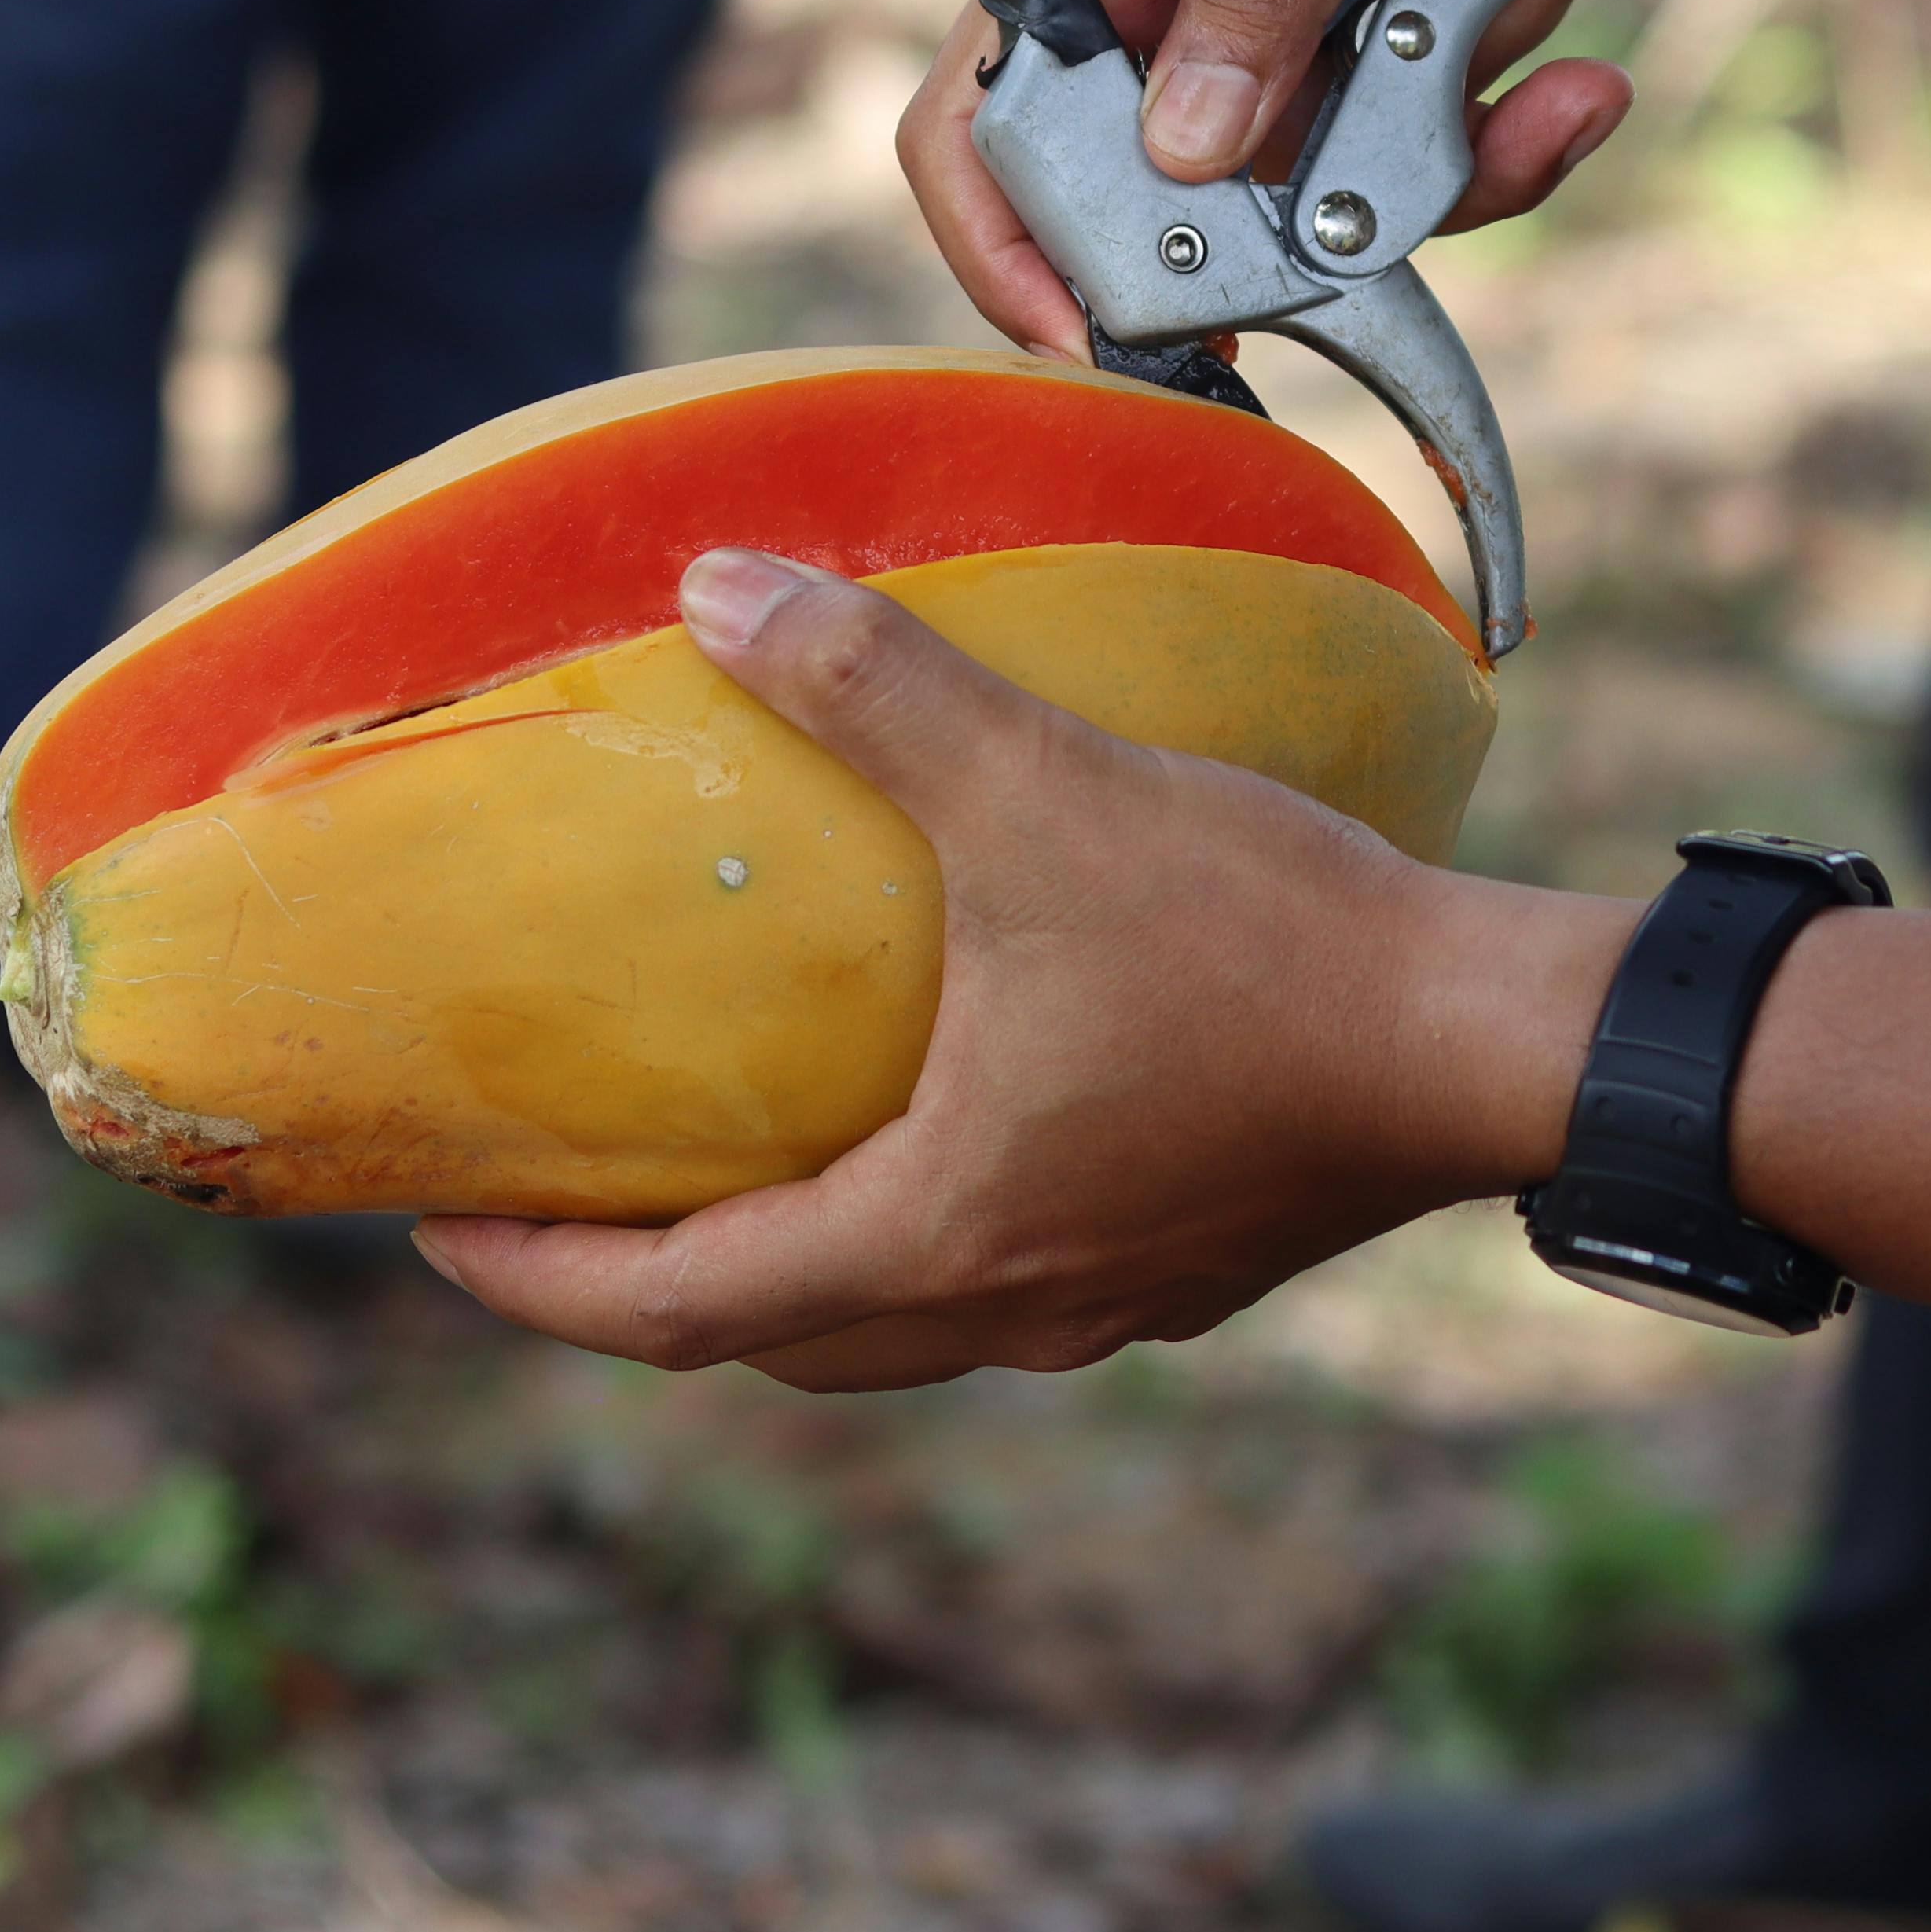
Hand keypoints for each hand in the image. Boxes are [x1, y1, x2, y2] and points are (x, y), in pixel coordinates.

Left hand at [412, 549, 1609, 1388]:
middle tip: (554, 1201)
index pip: (675, 1310)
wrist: (1494, 1040)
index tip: (435, 1227)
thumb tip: (717, 588)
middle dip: (643, 1288)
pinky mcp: (1187, 1259)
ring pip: (888, 1324)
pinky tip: (930, 1123)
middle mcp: (1004, 1300)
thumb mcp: (1048, 793)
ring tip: (721, 1167)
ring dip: (786, 1268)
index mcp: (934, 1233)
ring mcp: (1105, 1297)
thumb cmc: (1266, 938)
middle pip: (771, 1343)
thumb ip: (876, 687)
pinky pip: (995, 1278)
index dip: (537, 1280)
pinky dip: (910, 1234)